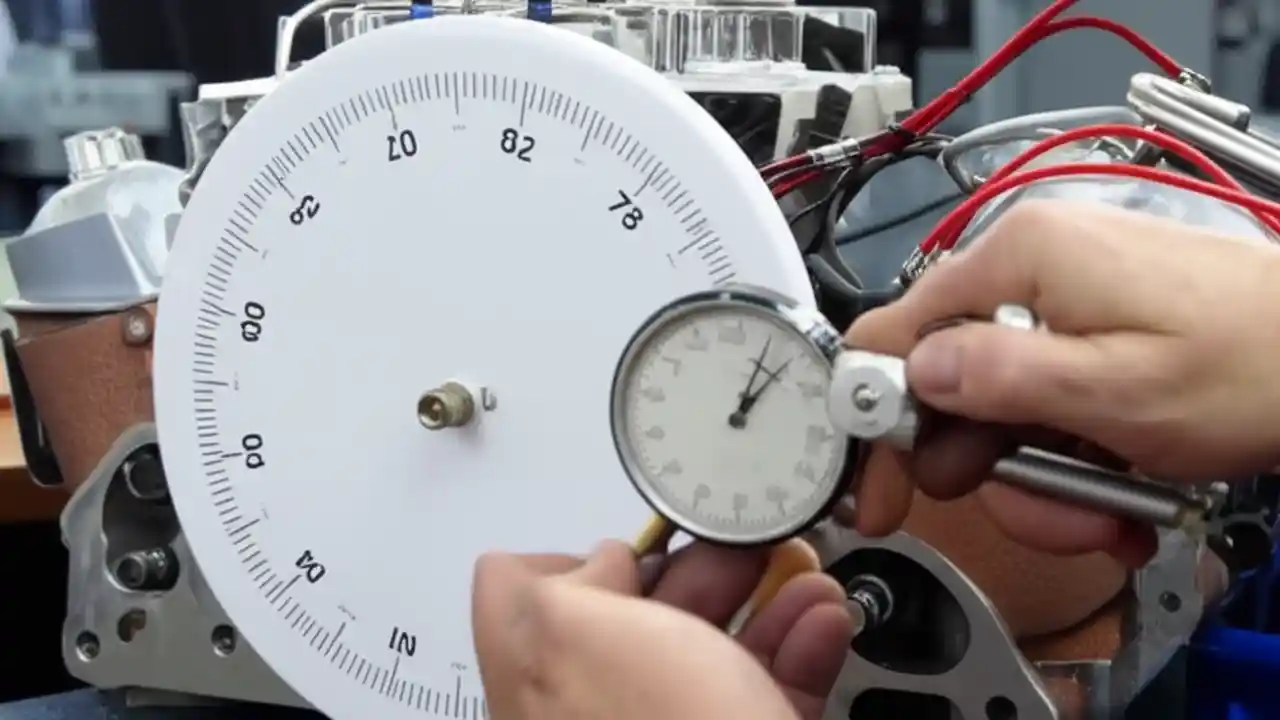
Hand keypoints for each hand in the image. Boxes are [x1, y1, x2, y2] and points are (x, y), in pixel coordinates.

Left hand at [471, 540, 853, 719]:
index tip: (633, 552)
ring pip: (712, 654)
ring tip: (802, 576)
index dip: (576, 567)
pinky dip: (798, 648)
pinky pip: (766, 692)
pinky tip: (821, 620)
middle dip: (696, 574)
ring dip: (764, 603)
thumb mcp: (569, 636)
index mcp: (540, 690)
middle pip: (636, 624)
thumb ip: (548, 586)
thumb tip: (594, 564)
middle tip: (739, 548)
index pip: (526, 610)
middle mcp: (601, 717)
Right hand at [845, 200, 1279, 562]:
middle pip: (951, 379)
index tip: (881, 487)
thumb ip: (1000, 378)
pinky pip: (1045, 392)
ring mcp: (1064, 291)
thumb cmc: (1251, 368)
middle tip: (1046, 511)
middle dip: (989, 463)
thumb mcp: (1116, 390)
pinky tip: (1116, 484)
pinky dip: (1069, 449)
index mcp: (1020, 258)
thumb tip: (911, 373)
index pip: (896, 331)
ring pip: (1000, 400)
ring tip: (1106, 509)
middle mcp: (1030, 262)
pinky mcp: (1093, 319)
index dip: (875, 416)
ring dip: (1040, 472)